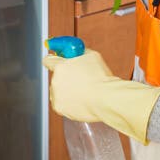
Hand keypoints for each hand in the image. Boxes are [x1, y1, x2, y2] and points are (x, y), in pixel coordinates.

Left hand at [43, 49, 159, 143]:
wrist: (110, 100)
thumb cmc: (104, 77)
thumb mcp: (93, 57)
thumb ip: (80, 54)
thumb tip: (73, 51)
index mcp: (62, 66)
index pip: (49, 59)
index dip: (53, 58)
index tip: (55, 58)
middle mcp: (56, 80)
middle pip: (56, 76)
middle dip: (66, 76)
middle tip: (80, 79)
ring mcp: (58, 96)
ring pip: (60, 91)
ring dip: (68, 90)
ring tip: (86, 92)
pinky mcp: (61, 109)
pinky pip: (63, 103)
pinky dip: (71, 102)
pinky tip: (84, 101)